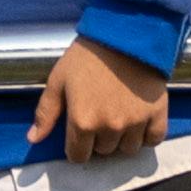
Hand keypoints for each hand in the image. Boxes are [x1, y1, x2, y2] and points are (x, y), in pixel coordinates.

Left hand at [34, 35, 168, 159]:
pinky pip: (154, 139)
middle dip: (98, 139)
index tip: (79, 133)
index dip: (76, 146)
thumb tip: (33, 139)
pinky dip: (147, 136)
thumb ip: (46, 112)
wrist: (126, 34)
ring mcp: (136, 122)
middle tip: (100, 116)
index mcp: (82, 121)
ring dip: (122, 138)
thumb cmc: (87, 56)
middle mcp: (110, 127)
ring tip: (120, 117)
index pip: (78, 156)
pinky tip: (140, 122)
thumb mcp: (58, 80)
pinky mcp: (158, 113)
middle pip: (103, 151)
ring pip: (128, 148)